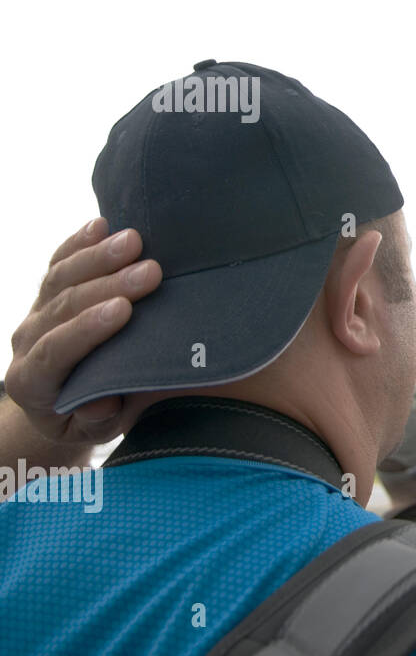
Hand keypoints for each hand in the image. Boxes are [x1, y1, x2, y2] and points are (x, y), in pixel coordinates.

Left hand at [5, 218, 162, 443]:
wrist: (66, 403)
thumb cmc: (93, 417)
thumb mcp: (97, 431)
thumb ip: (96, 419)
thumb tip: (99, 403)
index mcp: (31, 383)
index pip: (53, 352)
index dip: (86, 329)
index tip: (124, 309)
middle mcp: (26, 343)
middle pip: (61, 307)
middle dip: (107, 286)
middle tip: (151, 271)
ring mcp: (36, 314)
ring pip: (58, 279)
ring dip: (98, 257)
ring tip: (134, 240)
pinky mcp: (49, 294)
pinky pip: (58, 263)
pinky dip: (78, 243)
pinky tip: (101, 224)